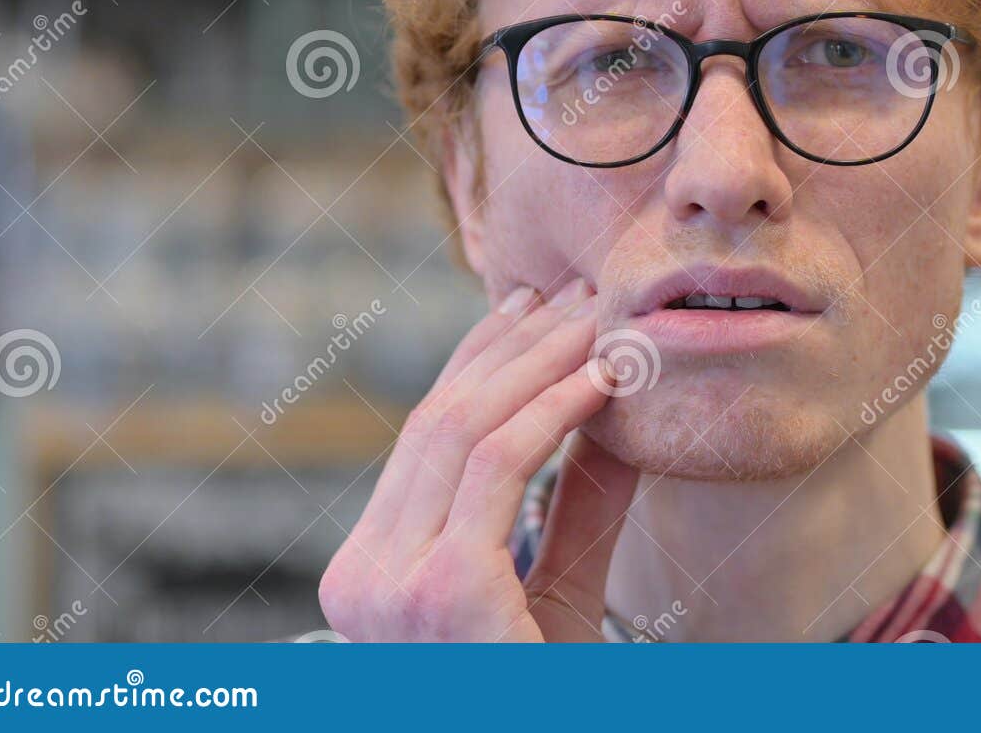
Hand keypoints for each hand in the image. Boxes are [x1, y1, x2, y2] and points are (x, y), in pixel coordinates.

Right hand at [318, 278, 638, 640]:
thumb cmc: (543, 690)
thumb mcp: (562, 585)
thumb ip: (582, 504)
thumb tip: (619, 413)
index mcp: (370, 571)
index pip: (425, 437)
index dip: (479, 359)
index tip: (529, 304)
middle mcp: (361, 575)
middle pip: (439, 421)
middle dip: (511, 343)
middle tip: (572, 289)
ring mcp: (389, 585)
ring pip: (462, 429)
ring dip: (537, 359)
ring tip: (596, 316)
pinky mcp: (439, 590)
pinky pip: (500, 464)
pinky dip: (555, 408)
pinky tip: (604, 375)